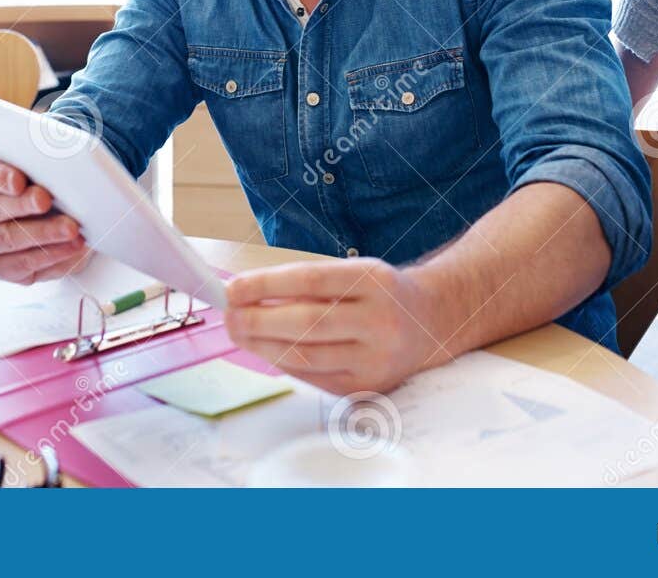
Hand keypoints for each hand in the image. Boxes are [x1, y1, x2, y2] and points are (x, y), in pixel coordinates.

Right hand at [0, 156, 89, 284]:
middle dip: (23, 205)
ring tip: (70, 229)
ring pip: (7, 238)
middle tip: (46, 201)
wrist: (54, 224)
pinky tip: (70, 247)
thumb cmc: (44, 192)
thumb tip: (60, 174)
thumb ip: (43, 171)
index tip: (20, 181)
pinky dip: (50, 255)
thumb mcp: (42, 176)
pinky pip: (21, 264)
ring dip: (43, 233)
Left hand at [224, 258, 444, 394]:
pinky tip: (267, 350)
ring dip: (262, 345)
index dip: (265, 285)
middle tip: (228, 315)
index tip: (232, 288)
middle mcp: (380, 321)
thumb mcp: (353, 271)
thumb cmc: (380, 293)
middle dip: (256, 320)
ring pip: (306, 356)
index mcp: (375, 281)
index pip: (310, 281)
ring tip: (239, 333)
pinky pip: (314, 376)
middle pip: (306, 323)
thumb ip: (306, 283)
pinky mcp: (368, 387)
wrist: (430, 323)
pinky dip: (284, 363)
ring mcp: (376, 359)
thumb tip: (246, 296)